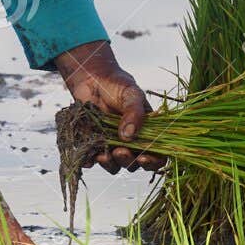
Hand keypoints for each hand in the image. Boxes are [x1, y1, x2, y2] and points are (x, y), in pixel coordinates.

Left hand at [55, 41, 166, 173]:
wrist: (91, 79)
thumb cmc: (117, 85)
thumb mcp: (132, 95)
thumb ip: (134, 113)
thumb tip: (129, 136)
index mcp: (147, 132)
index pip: (157, 155)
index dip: (153, 161)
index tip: (144, 157)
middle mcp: (131, 143)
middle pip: (134, 164)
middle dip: (128, 161)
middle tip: (120, 151)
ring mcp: (111, 145)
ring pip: (114, 166)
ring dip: (110, 164)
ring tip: (103, 155)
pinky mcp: (93, 144)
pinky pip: (91, 160)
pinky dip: (89, 161)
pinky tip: (88, 157)